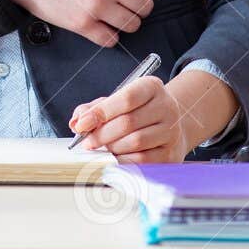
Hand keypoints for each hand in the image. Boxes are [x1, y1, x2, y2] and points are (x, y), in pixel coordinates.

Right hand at [0, 0, 157, 47]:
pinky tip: (101, 27)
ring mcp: (96, 5)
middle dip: (138, 6)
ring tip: (113, 16)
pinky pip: (111, 40)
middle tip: (125, 4)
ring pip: (133, 25)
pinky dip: (109, 37)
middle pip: (146, 6)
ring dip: (126, 22)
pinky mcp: (82, 24)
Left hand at [69, 71, 237, 163]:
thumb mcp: (118, 101)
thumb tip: (77, 121)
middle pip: (128, 122)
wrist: (171, 127)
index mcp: (152, 87)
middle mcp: (166, 107)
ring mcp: (171, 131)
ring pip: (135, 142)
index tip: (82, 124)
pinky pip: (143, 160)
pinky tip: (115, 157)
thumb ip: (95, 108)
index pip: (126, 98)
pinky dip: (123, 160)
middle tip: (87, 142)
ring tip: (102, 148)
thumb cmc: (138, 112)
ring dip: (112, 148)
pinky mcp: (171, 153)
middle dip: (101, 134)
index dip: (101, 112)